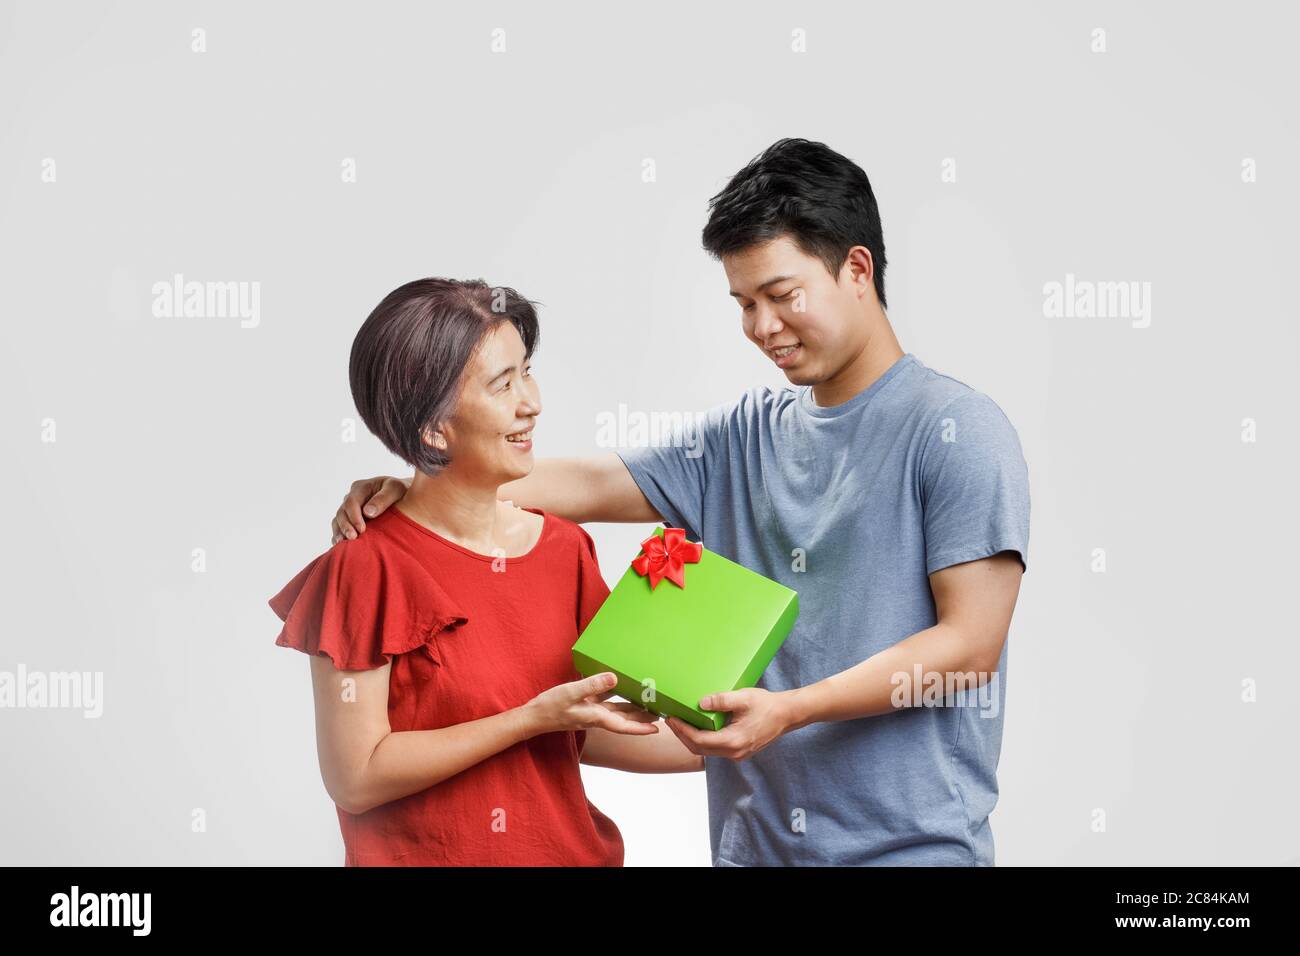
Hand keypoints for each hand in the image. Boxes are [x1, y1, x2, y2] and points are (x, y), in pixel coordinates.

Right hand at [331, 475, 411, 543]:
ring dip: (340, 532)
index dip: (354, 516)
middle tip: (353, 538)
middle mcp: (352, 497)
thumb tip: (367, 513)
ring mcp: (349, 508)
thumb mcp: (395, 489)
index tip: (362, 529)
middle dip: (346, 526)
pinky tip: (341, 547)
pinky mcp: (350, 519)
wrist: (404, 496)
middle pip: (342, 512)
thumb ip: (383, 499)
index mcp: (362, 487)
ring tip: (343, 545)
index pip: (351, 502)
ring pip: (338, 520)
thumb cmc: (401, 491)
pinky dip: (338, 535)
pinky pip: (339, 527)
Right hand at [524, 673, 660, 736]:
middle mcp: (597, 716)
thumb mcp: (571, 693)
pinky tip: (623, 686)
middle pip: (626, 719)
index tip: (657, 728)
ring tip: (650, 699)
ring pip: (619, 709)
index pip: (624, 725)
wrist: (534, 717)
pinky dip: (617, 695)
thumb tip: (614, 678)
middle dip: (643, 717)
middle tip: (662, 711)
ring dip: (634, 707)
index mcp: (596, 717)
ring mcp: (592, 711)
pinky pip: (607, 701)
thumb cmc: (550, 707)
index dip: (641, 728)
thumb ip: (592, 685)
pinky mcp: (586, 704)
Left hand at [665, 688, 796, 760]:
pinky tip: (698, 726)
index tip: (671, 718)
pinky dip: (703, 739)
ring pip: (706, 751)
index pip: (699, 740)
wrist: (787, 714)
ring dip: (692, 738)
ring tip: (680, 722)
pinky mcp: (739, 751)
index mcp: (733, 741)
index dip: (683, 730)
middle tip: (670, 720)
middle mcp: (734, 753)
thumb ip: (721, 700)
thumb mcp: (743, 698)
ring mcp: (737, 754)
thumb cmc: (767, 705)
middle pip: (699, 749)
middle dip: (682, 735)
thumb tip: (701, 703)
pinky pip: (715, 748)